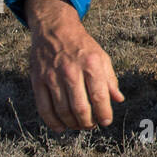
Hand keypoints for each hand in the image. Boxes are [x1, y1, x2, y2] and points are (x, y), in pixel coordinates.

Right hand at [24, 0, 124, 131]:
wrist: (54, 29)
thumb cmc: (82, 46)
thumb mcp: (102, 58)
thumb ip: (110, 80)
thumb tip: (118, 99)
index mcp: (91, 65)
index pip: (99, 96)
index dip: (104, 113)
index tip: (106, 121)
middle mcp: (71, 71)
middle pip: (80, 107)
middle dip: (88, 122)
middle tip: (91, 125)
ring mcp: (52, 76)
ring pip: (62, 110)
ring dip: (72, 124)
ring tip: (79, 125)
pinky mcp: (38, 80)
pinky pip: (43, 107)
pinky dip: (52, 121)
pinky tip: (60, 127)